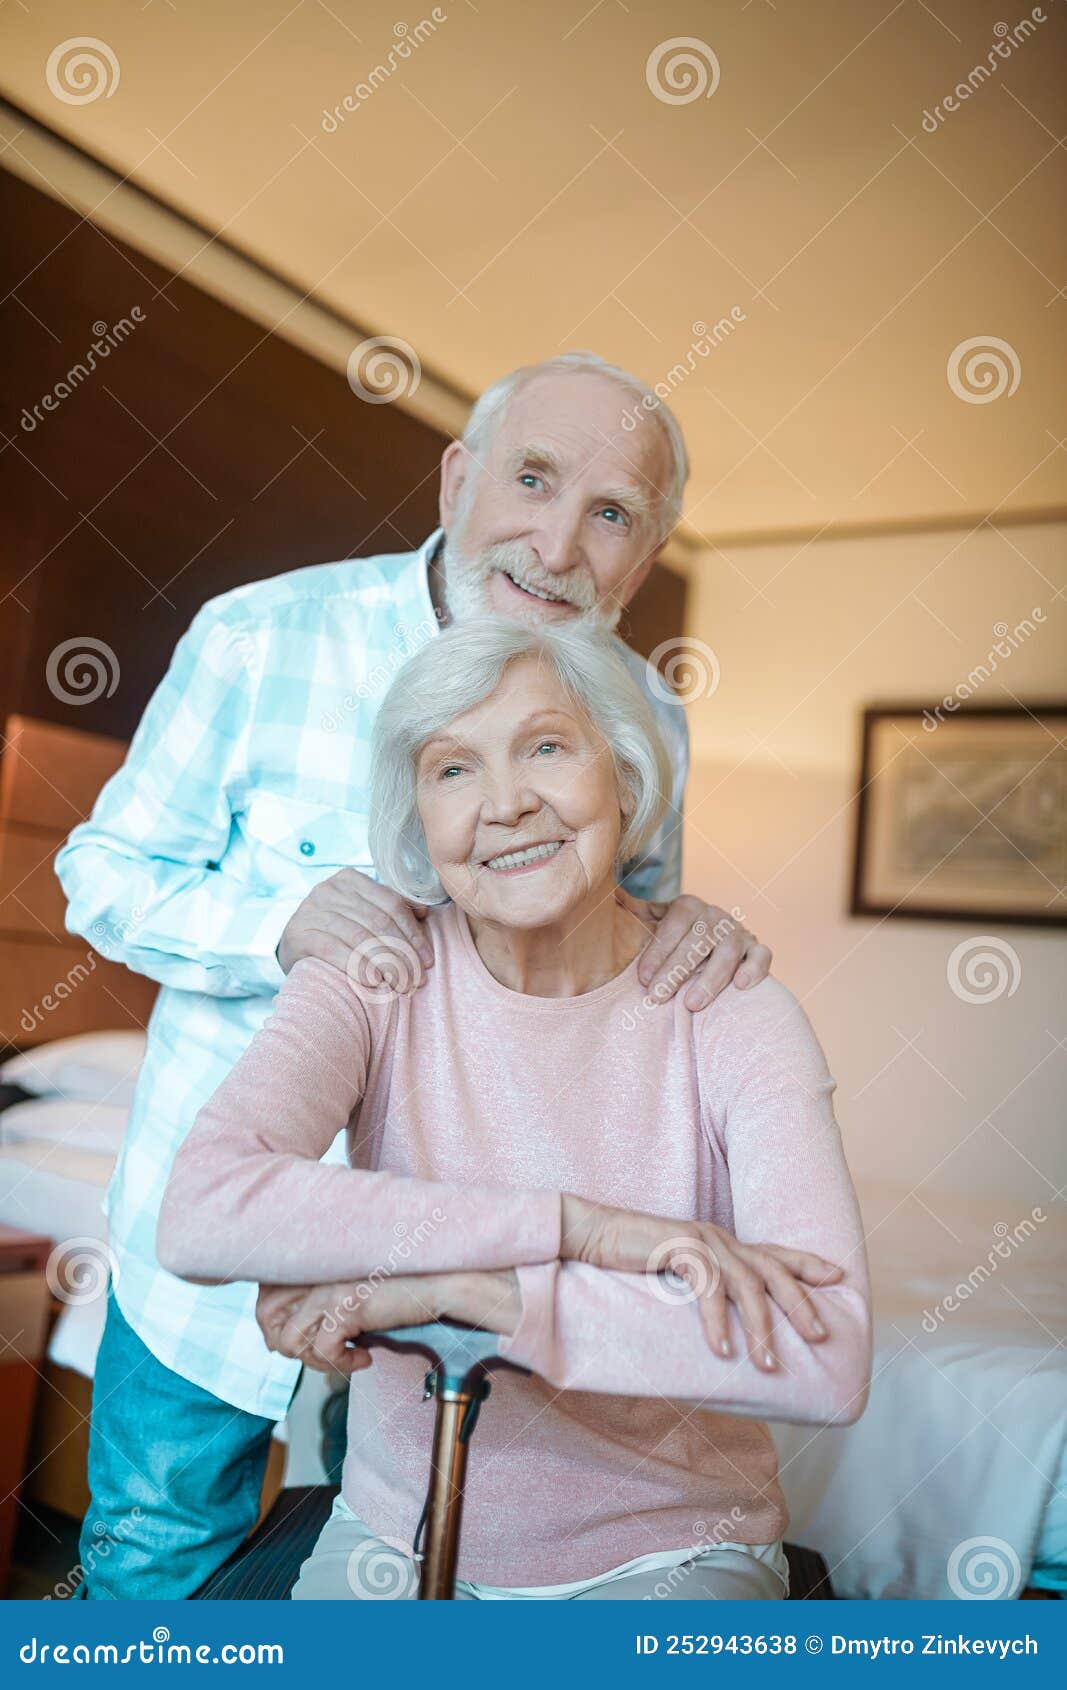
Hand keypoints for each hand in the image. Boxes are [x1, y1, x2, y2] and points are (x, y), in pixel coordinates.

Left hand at [255, 1270, 519, 1373]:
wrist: (441, 1280)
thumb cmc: (404, 1285)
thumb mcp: (355, 1286)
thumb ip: (325, 1297)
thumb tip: (298, 1334)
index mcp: (315, 1262)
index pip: (266, 1296)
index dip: (275, 1325)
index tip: (299, 1338)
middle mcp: (315, 1272)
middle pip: (268, 1318)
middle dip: (289, 1346)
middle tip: (320, 1354)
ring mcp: (328, 1289)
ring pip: (291, 1341)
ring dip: (316, 1361)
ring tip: (345, 1357)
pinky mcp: (346, 1307)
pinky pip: (323, 1352)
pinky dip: (343, 1364)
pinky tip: (365, 1357)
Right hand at [276, 866, 432, 987]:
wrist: (294, 947)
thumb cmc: (337, 932)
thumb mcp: (364, 914)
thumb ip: (392, 909)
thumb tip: (424, 912)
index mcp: (350, 879)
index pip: (392, 905)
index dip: (413, 934)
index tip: (427, 961)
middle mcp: (329, 889)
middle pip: (378, 921)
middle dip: (401, 953)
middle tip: (415, 979)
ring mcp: (310, 910)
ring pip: (358, 936)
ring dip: (384, 964)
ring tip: (399, 984)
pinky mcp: (297, 933)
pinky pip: (333, 949)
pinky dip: (355, 965)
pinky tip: (371, 982)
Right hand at [560, 1193, 842, 1371]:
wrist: (588, 1236)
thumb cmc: (629, 1263)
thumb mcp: (676, 1280)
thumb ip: (704, 1293)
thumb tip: (727, 1333)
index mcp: (722, 1243)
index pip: (775, 1251)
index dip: (807, 1263)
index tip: (838, 1276)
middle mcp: (719, 1238)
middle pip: (773, 1269)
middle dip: (800, 1303)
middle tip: (819, 1335)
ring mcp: (700, 1240)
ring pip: (746, 1284)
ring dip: (760, 1328)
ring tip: (768, 1365)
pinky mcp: (678, 1246)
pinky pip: (707, 1287)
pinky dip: (717, 1322)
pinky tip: (722, 1350)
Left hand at [616, 891, 769, 1011]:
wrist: (706, 953)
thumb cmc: (671, 943)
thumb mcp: (650, 923)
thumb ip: (635, 912)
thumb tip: (613, 894)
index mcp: (688, 906)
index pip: (674, 924)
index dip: (659, 951)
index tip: (643, 978)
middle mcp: (715, 916)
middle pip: (699, 940)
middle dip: (676, 971)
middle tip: (657, 997)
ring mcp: (738, 932)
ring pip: (729, 951)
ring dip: (711, 978)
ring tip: (691, 1004)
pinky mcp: (757, 950)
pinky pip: (762, 956)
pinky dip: (755, 968)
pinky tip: (741, 986)